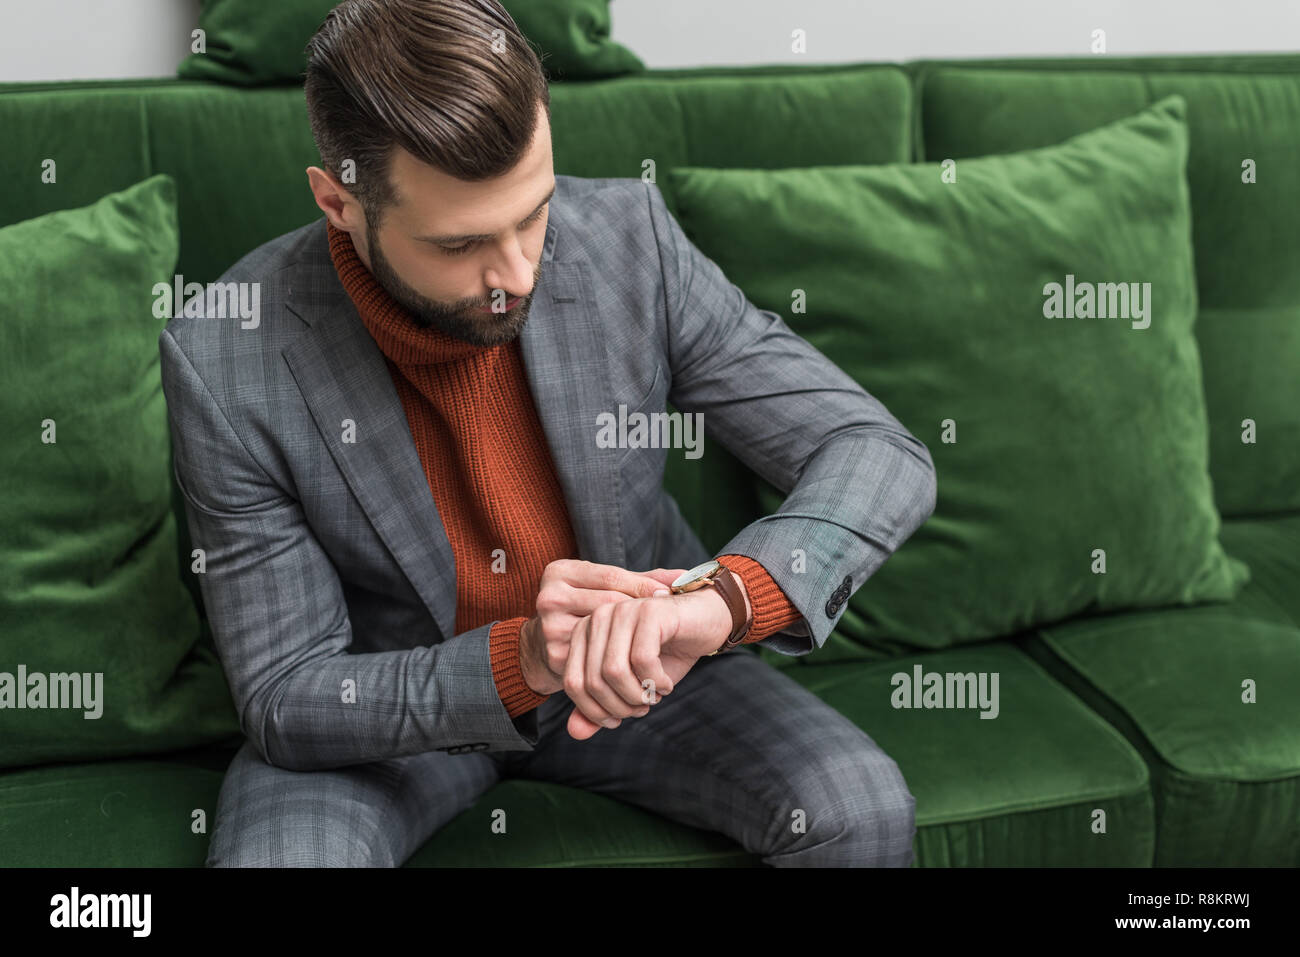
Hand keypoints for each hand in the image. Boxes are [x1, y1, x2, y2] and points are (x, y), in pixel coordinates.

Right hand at [518, 560, 685, 700]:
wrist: (539, 646)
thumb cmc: (584, 609)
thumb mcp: (602, 588)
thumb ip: (639, 580)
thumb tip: (683, 576)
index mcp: (561, 572)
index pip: (610, 577)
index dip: (641, 586)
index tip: (666, 595)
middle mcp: (551, 597)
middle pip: (609, 607)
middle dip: (640, 619)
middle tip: (667, 627)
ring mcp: (551, 628)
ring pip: (605, 638)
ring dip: (633, 651)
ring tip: (657, 648)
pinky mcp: (557, 658)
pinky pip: (598, 665)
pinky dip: (622, 672)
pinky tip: (639, 675)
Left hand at [563, 585, 736, 739]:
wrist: (707, 621)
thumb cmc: (665, 653)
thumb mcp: (630, 687)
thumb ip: (601, 708)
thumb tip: (575, 733)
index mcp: (585, 633)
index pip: (572, 683)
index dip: (594, 711)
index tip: (618, 719)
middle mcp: (598, 618)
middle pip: (593, 681)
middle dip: (619, 707)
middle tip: (641, 708)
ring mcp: (623, 612)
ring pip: (614, 671)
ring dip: (638, 696)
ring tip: (654, 697)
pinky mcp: (649, 612)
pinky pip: (643, 660)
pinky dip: (656, 682)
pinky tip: (666, 685)